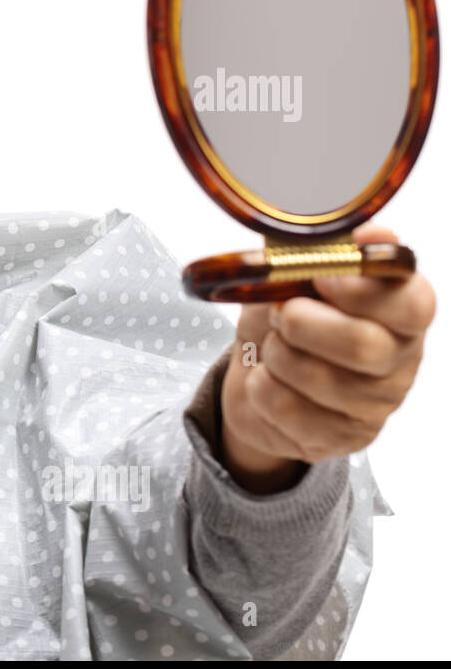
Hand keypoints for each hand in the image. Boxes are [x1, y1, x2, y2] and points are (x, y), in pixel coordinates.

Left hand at [218, 223, 435, 492]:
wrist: (257, 371)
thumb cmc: (286, 314)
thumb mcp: (296, 272)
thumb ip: (325, 248)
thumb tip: (371, 232)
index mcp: (403, 310)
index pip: (410, 302)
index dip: (360, 288)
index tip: (318, 275)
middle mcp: (400, 358)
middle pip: (363, 347)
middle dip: (302, 323)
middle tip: (279, 311)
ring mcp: (375, 403)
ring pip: (321, 382)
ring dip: (276, 356)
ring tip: (270, 344)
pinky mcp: (343, 437)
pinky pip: (291, 413)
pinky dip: (261, 388)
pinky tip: (264, 378)